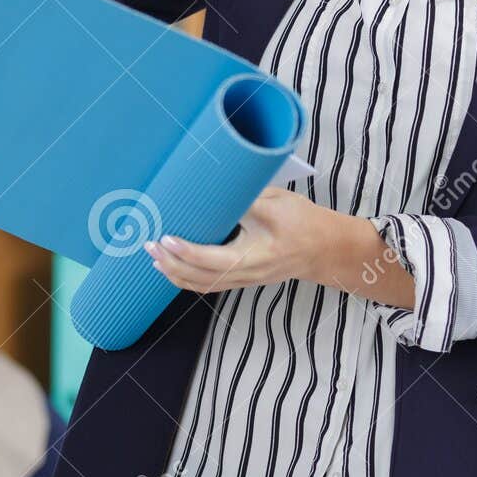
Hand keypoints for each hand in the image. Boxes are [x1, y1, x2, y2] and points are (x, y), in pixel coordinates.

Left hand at [144, 186, 338, 293]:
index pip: (213, 259)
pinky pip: (210, 285)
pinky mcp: (244, 278)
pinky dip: (188, 278)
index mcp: (255, 257)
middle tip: (149, 246)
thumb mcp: (276, 203)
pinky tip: (173, 269)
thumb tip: (212, 191)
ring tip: (154, 259)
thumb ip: (246, 200)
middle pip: (201, 277)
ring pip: (203, 285)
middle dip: (172, 264)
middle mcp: (247, 274)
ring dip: (176, 274)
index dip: (186, 251)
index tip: (165, 238)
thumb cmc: (304, 223)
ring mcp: (245, 280)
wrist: (326, 248)